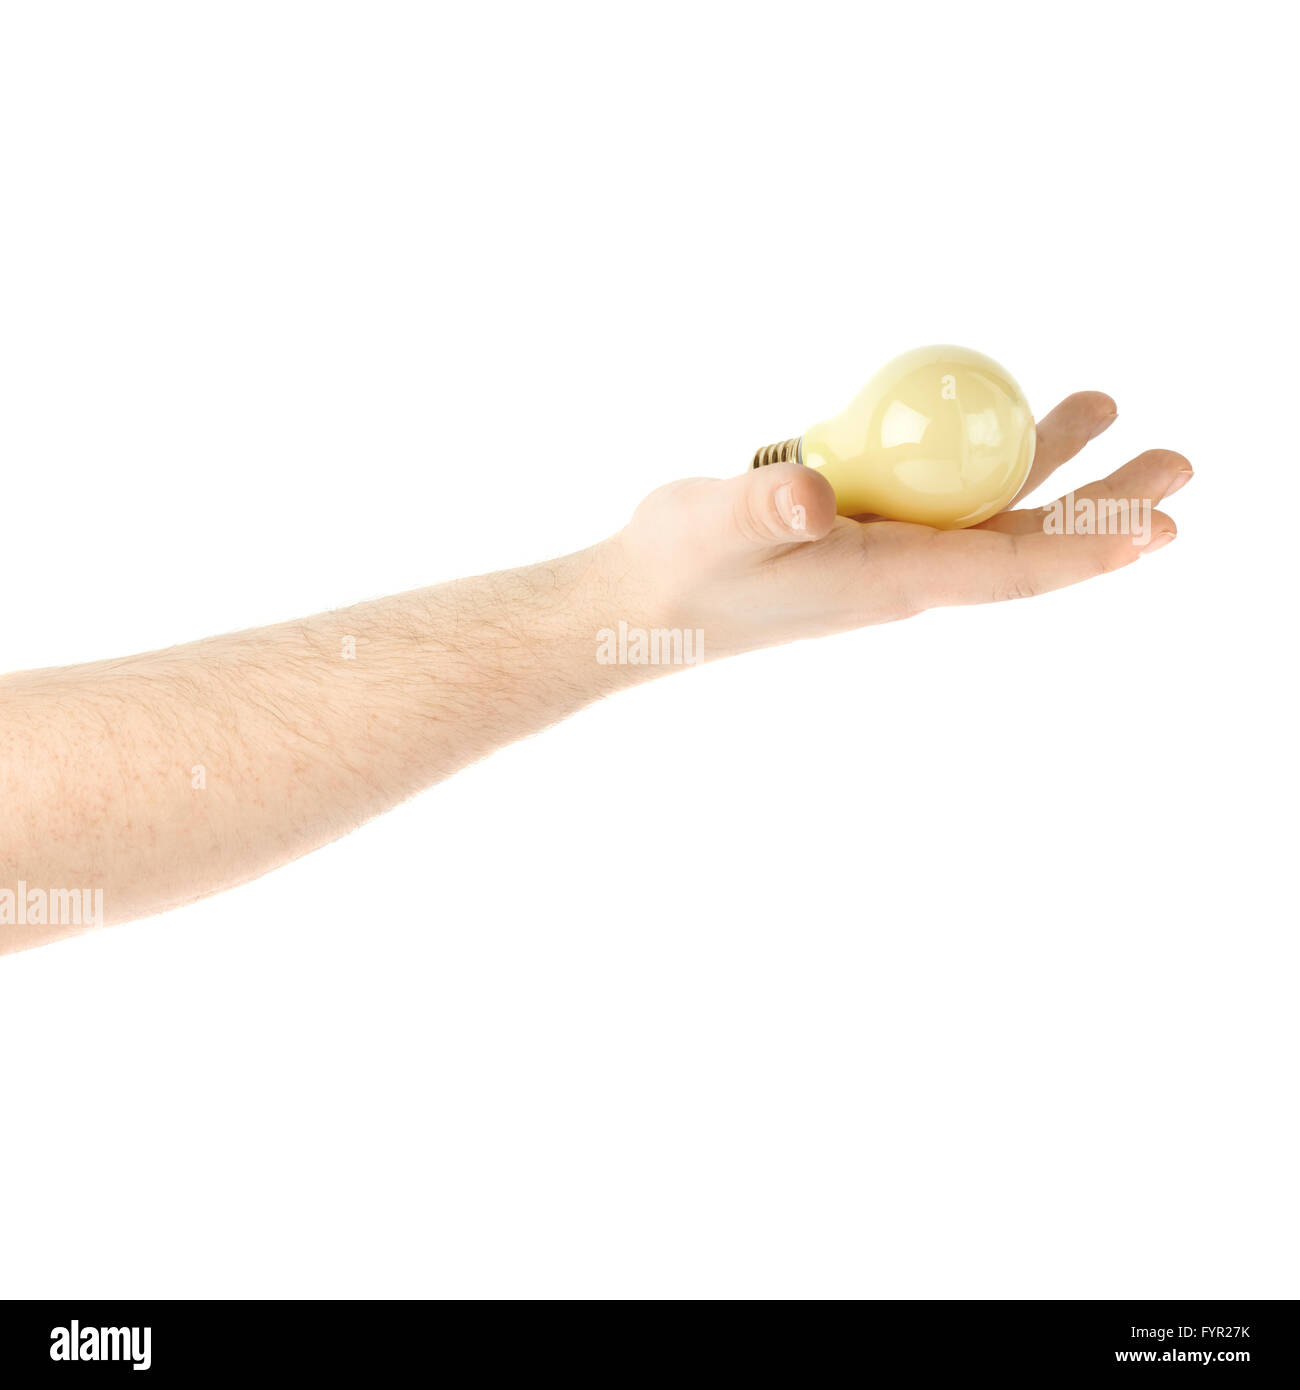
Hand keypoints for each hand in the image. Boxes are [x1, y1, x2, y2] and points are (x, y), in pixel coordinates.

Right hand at [608, 393, 1190, 658]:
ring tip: (1103, 411)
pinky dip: (984, 459)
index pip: (1012, 570)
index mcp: (891, 580)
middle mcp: (904, 572)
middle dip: (1105, 505)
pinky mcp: (859, 532)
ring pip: (991, 511)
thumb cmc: (680, 569)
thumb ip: (765, 504)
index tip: (1162, 525)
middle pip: (1027, 542)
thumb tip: (815, 490)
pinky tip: (988, 420)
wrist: (644, 604)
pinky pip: (943, 496)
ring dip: (1053, 467)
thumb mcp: (715, 526)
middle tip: (1178, 462)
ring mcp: (884, 552)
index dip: (1091, 550)